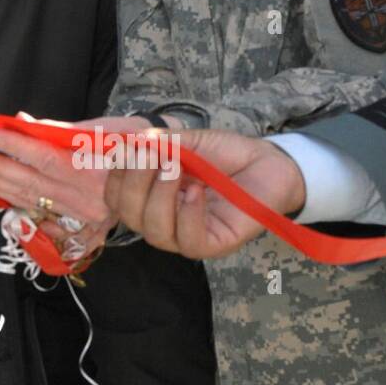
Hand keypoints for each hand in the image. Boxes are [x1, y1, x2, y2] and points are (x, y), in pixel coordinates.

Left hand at [0, 114, 168, 258]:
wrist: (172, 177)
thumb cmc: (140, 145)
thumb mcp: (111, 128)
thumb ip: (66, 128)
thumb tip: (25, 121)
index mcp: (98, 168)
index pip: (46, 157)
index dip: (16, 146)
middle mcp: (90, 197)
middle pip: (32, 183)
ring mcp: (86, 218)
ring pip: (32, 201)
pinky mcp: (83, 231)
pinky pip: (43, 220)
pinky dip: (17, 207)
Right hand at [105, 128, 305, 259]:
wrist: (269, 163)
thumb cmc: (228, 156)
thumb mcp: (190, 143)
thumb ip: (163, 143)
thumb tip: (134, 140)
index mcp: (152, 197)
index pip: (117, 199)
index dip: (115, 177)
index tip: (127, 150)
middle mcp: (165, 220)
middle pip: (131, 217)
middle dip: (134, 184)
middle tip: (151, 156)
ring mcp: (188, 235)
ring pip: (155, 232)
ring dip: (159, 197)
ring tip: (175, 169)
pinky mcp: (215, 244)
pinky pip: (190, 242)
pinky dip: (187, 216)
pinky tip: (195, 192)